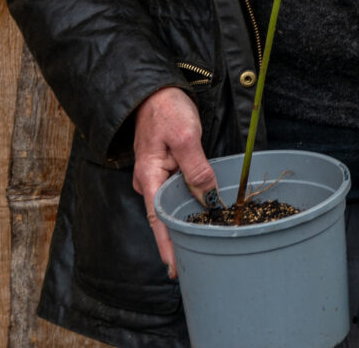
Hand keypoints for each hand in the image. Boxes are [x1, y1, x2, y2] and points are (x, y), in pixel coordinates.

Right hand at [130, 86, 216, 276]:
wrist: (155, 89)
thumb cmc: (167, 109)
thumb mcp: (186, 137)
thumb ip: (197, 169)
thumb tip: (209, 199)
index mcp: (150, 177)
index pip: (159, 220)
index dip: (168, 245)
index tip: (174, 268)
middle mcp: (150, 181)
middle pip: (165, 216)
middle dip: (179, 238)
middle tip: (197, 261)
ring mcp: (156, 175)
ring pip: (173, 203)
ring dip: (186, 220)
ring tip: (202, 242)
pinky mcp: (166, 167)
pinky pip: (177, 190)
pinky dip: (189, 202)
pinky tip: (201, 211)